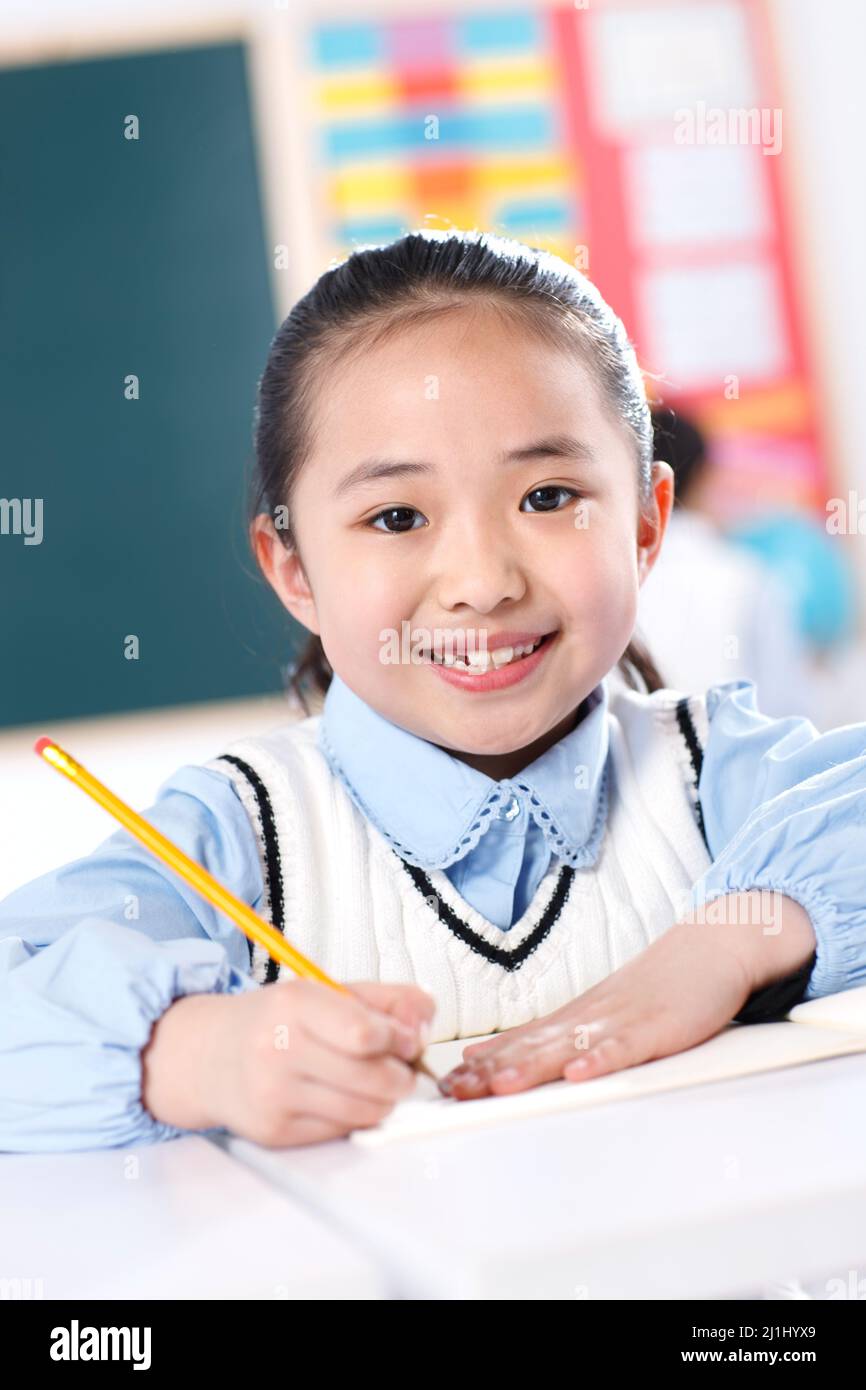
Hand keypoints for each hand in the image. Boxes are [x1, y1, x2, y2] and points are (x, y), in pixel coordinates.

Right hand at [142, 978, 434, 1146]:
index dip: (402, 1039)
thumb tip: (425, 1023)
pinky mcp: (276, 1132)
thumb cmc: (277, 1021)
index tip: (408, 1039)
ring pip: (366, 1110)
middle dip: (402, 1074)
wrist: (208, 1056)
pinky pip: (342, 1130)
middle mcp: (278, 1050)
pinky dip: (355, 1116)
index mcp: (295, 1004)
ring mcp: (274, 1096)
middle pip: (375, 1078)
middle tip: (400, 1065)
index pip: (365, 1033)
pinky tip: (341, 1096)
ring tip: (373, 1080)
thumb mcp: (327, 992)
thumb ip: (388, 1000)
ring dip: (384, 1098)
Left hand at [438, 917, 756, 1098]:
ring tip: (499, 1085)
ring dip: (532, 1066)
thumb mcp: (601, 1012)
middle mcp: (588, 1017)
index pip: (517, 1043)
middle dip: (491, 1071)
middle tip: (454, 1091)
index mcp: (574, 1017)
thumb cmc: (657, 987)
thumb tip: (499, 1054)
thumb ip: (556, 1035)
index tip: (445, 1084)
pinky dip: (601, 1060)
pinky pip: (625, 1046)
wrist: (709, 948)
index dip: (481, 1065)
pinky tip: (578, 1074)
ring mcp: (620, 1020)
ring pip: (568, 1047)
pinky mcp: (656, 1026)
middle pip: (532, 1047)